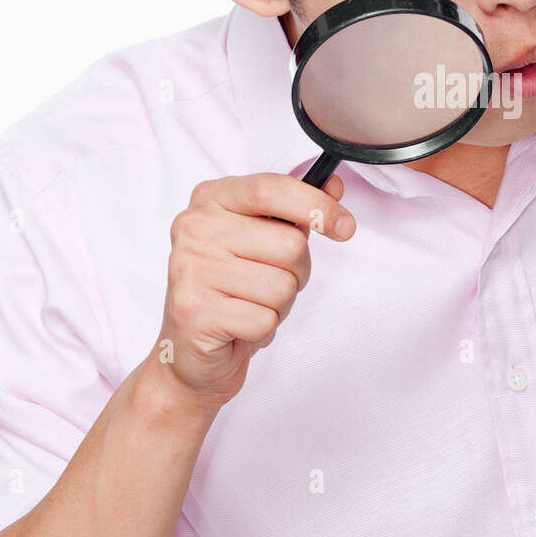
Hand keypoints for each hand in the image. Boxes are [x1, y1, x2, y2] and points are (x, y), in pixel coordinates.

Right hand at [153, 172, 355, 409]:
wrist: (191, 352)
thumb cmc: (232, 290)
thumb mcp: (264, 239)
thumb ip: (296, 209)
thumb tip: (333, 185)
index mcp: (210, 200)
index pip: (270, 188)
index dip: (315, 205)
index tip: (344, 226)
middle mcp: (194, 229)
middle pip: (289, 244)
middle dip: (297, 272)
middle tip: (268, 283)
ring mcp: (191, 269)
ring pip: (282, 286)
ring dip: (280, 305)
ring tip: (251, 305)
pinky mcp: (193, 311)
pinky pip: (265, 320)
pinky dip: (264, 330)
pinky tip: (239, 328)